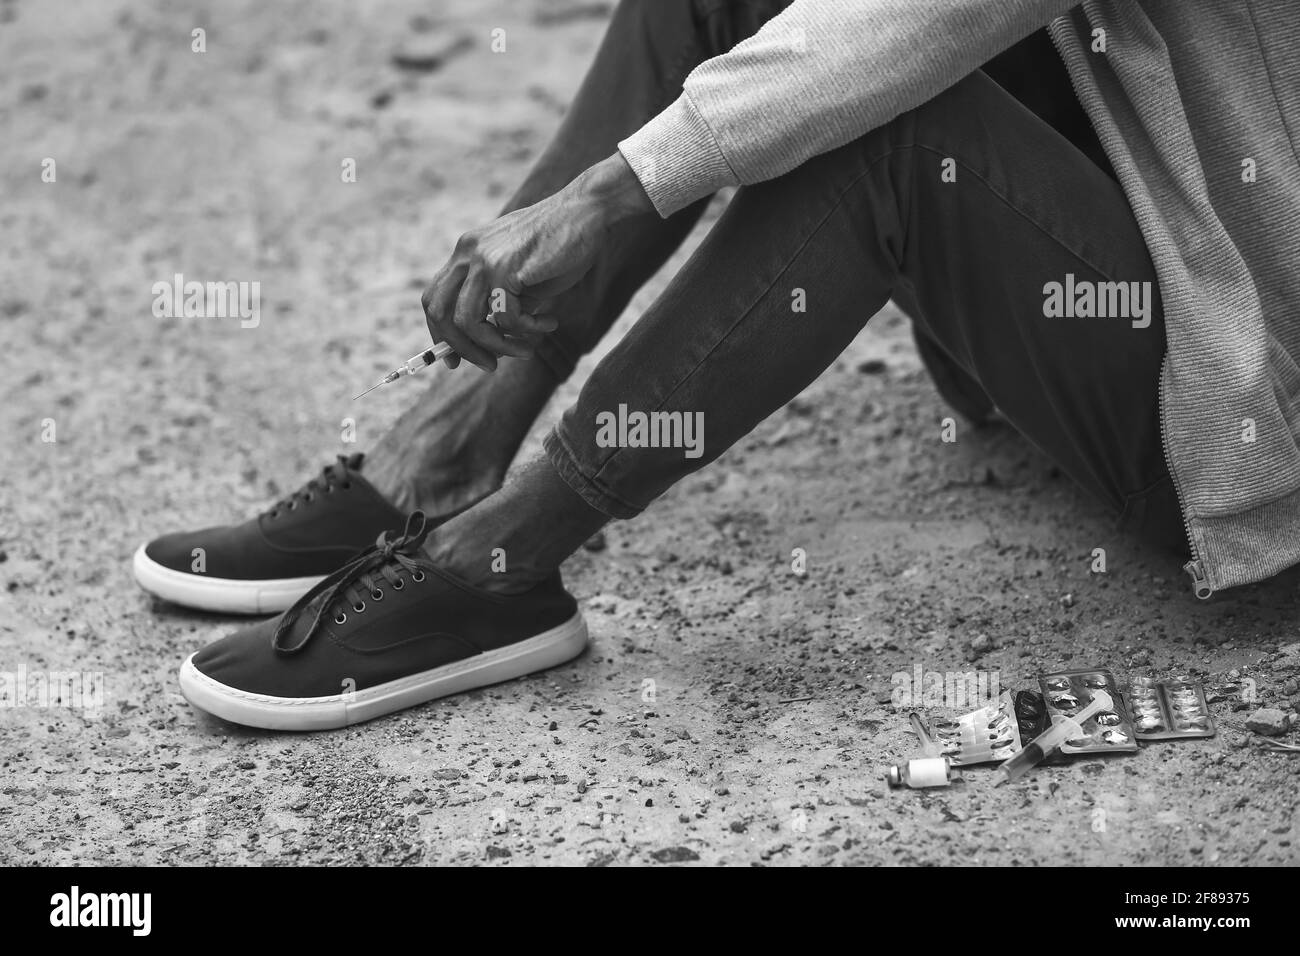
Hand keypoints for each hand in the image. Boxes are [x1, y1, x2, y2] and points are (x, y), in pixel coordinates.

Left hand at [421, 153, 653, 370]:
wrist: (587, 211)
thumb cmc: (560, 244)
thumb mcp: (520, 276)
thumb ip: (501, 302)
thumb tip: (492, 341)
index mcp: (467, 251)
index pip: (435, 298)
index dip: (442, 333)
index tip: (458, 359)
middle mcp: (468, 253)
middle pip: (440, 313)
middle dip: (461, 348)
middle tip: (489, 364)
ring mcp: (484, 260)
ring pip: (468, 322)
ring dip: (497, 346)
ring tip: (526, 350)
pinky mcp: (506, 269)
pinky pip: (506, 318)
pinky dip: (528, 330)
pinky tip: (549, 323)